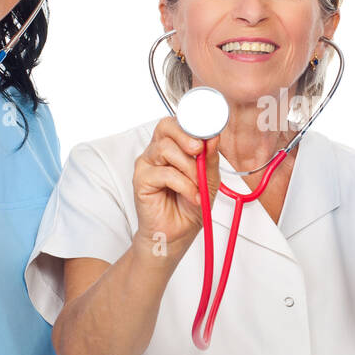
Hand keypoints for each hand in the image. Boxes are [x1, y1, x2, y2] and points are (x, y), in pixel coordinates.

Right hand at [131, 116, 219, 249]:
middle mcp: (157, 151)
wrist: (178, 233)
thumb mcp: (210, 179)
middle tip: (199, 149)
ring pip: (165, 149)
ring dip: (188, 167)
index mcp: (173, 145)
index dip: (193, 123)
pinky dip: (183, 185)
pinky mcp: (141, 180)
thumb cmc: (190, 204)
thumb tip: (214, 137)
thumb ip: (211, 158)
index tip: (209, 133)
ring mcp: (147, 164)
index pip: (178, 122)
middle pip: (166, 127)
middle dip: (186, 136)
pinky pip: (164, 173)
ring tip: (198, 185)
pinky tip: (192, 195)